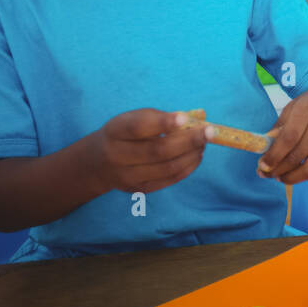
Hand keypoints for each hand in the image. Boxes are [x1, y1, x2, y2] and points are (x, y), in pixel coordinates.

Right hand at [90, 109, 206, 194]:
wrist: (98, 163)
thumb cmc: (124, 134)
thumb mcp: (134, 118)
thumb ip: (161, 117)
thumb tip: (197, 117)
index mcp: (115, 131)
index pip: (139, 127)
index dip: (163, 122)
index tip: (185, 118)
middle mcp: (118, 155)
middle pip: (158, 151)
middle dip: (189, 140)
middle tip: (210, 132)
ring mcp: (128, 176)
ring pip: (167, 168)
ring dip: (192, 154)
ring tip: (204, 143)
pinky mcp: (139, 189)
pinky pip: (169, 179)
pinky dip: (188, 167)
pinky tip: (196, 156)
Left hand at [258, 76, 307, 183]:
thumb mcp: (294, 106)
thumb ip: (279, 127)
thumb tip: (266, 151)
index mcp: (307, 110)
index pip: (288, 139)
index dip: (274, 156)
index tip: (263, 166)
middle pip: (297, 156)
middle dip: (278, 170)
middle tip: (268, 174)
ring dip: (292, 179)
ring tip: (282, 178)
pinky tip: (303, 175)